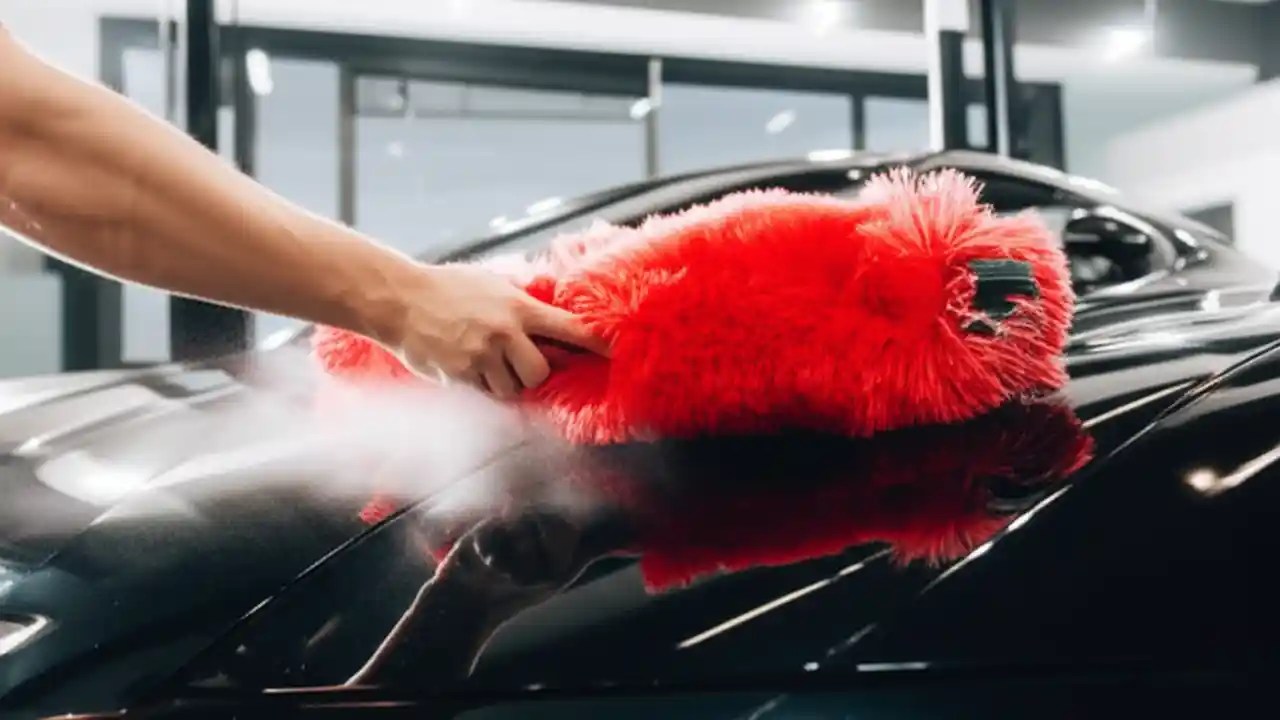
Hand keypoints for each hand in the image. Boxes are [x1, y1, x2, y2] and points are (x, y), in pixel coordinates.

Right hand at [385, 264, 608, 397]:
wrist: (400, 299)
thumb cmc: (448, 287)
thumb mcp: (492, 283)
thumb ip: (521, 300)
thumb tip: (552, 312)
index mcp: (519, 306)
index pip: (570, 328)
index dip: (596, 343)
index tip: (616, 354)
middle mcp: (504, 333)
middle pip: (541, 372)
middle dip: (535, 373)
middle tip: (520, 363)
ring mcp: (481, 356)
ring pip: (512, 389)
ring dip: (506, 383)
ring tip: (487, 363)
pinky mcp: (459, 375)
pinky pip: (485, 394)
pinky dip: (482, 387)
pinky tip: (467, 367)